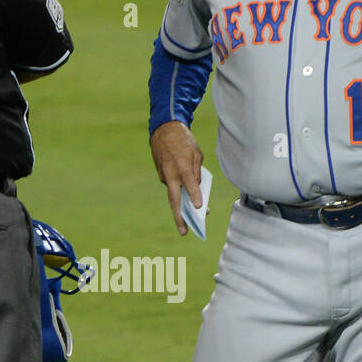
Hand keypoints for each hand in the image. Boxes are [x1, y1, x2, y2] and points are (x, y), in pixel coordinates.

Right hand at [150, 121, 203, 236]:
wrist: (163, 130)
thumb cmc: (184, 141)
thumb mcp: (196, 153)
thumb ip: (197, 171)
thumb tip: (196, 188)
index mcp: (182, 166)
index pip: (190, 184)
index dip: (195, 196)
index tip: (200, 208)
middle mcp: (171, 174)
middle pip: (175, 200)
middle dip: (180, 217)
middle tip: (185, 232)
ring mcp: (164, 176)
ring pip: (174, 194)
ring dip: (183, 206)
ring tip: (195, 217)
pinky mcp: (161, 176)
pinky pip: (173, 187)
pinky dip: (180, 193)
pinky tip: (189, 196)